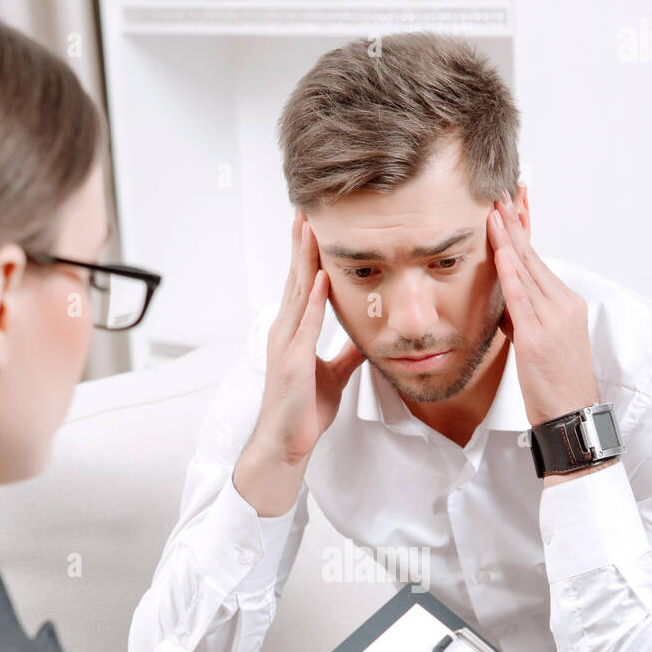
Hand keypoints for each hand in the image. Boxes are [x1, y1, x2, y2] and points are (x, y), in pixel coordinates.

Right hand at [255, 208, 364, 463]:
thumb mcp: (334, 375)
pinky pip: (306, 326)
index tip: (314, 224)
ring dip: (305, 260)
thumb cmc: (305, 411)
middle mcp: (285, 331)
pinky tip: (323, 279)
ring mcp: (286, 345)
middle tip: (305, 207)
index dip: (308, 254)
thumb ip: (347, 352)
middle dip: (300, 243)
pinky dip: (315, 301)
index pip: (301, 284)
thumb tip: (366, 337)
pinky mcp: (292, 363)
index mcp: (293, 332)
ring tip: (311, 228)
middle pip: (295, 278)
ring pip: (297, 293)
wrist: (287, 444)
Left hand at [488, 193, 600, 428]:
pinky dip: (510, 268)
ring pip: (527, 269)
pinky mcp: (538, 335)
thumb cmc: (555, 383)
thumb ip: (523, 317)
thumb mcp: (539, 342)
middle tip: (499, 193)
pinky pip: (520, 295)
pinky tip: (499, 247)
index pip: (538, 260)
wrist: (571, 414)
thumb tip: (505, 301)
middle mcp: (564, 304)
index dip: (523, 231)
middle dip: (515, 223)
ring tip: (493, 209)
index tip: (511, 205)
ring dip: (508, 236)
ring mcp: (552, 319)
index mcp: (567, 303)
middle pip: (533, 256)